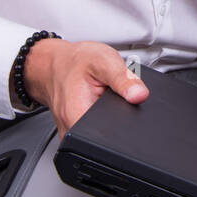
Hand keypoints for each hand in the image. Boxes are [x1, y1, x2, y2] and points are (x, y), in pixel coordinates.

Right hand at [22, 38, 148, 139]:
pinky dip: (105, 116)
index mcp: (76, 116)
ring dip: (111, 116)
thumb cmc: (75, 61)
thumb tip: (140, 95)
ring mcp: (72, 132)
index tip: (125, 100)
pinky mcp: (76, 130)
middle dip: (120, 117)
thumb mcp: (104, 62)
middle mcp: (71, 129)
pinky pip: (98, 129)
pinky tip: (100, 102)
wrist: (56, 63)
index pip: (110, 135)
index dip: (127, 120)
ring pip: (104, 132)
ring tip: (103, 95)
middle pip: (109, 134)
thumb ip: (124, 80)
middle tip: (110, 92)